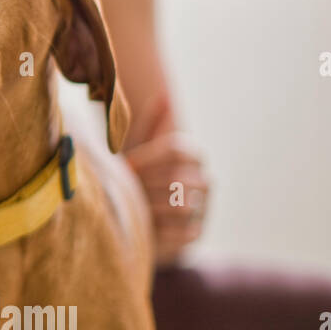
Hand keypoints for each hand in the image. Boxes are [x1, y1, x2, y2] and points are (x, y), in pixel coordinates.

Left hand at [124, 105, 210, 264]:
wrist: (138, 224)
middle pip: (179, 177)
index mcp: (192, 156)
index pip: (178, 148)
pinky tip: (145, 227)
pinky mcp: (198, 233)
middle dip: (147, 184)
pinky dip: (160, 229)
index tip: (126, 165)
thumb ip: (147, 126)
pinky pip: (183, 230)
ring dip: (151, 206)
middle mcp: (204, 180)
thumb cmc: (135, 181)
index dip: (149, 156)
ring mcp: (204, 208)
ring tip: (134, 208)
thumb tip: (163, 96)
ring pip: (182, 204)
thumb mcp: (135, 151)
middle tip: (126, 190)